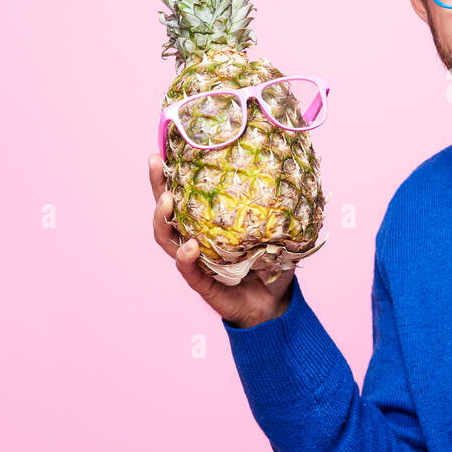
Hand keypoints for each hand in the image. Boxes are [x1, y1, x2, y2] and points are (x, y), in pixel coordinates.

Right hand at [149, 154, 293, 328]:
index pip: (185, 194)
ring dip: (163, 219)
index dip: (173, 172)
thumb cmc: (273, 263)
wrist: (275, 303)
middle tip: (156, 163)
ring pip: (167, 239)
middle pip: (167, 211)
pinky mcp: (201, 284)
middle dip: (158, 185)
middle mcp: (194, 239)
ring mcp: (194, 262)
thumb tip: (296, 169)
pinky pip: (187, 270)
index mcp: (208, 223)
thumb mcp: (279, 229)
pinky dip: (185, 258)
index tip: (164, 148)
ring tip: (167, 201)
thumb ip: (281, 205)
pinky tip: (188, 247)